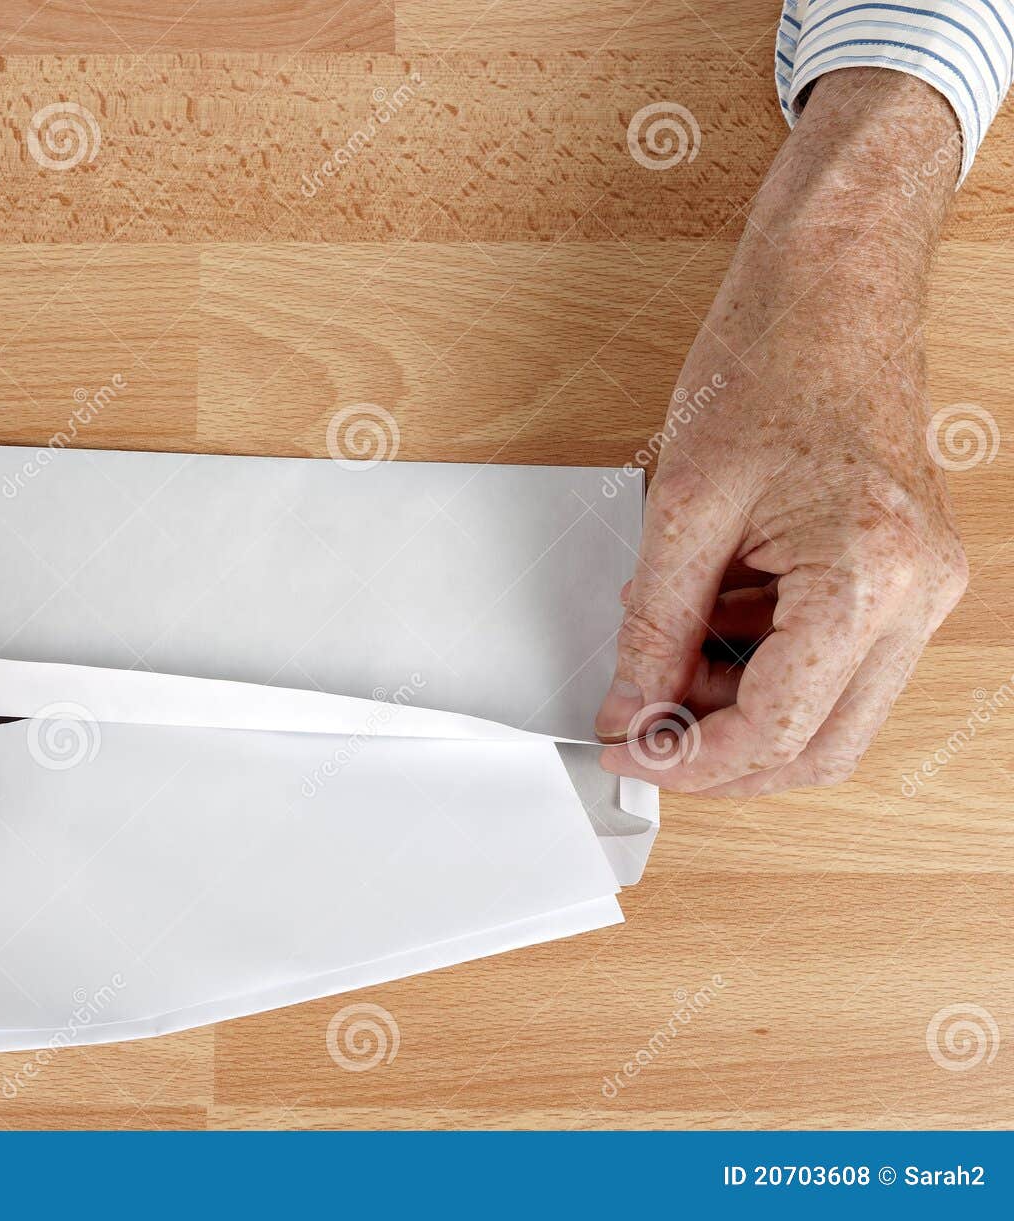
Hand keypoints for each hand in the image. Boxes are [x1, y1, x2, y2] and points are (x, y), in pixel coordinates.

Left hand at [596, 69, 969, 795]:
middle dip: (723, 755)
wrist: (832, 287)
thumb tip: (632, 706)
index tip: (628, 749)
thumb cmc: (772, 362)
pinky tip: (710, 622)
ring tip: (667, 655)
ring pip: (832, 715)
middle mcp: (918, 594)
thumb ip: (655, 624)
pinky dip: (767, 666)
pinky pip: (837, 662)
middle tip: (642, 729)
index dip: (690, 758)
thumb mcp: (683, 507)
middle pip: (821, 748)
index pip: (779, 729)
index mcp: (870, 575)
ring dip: (742, 710)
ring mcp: (922, 588)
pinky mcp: (907, 576)